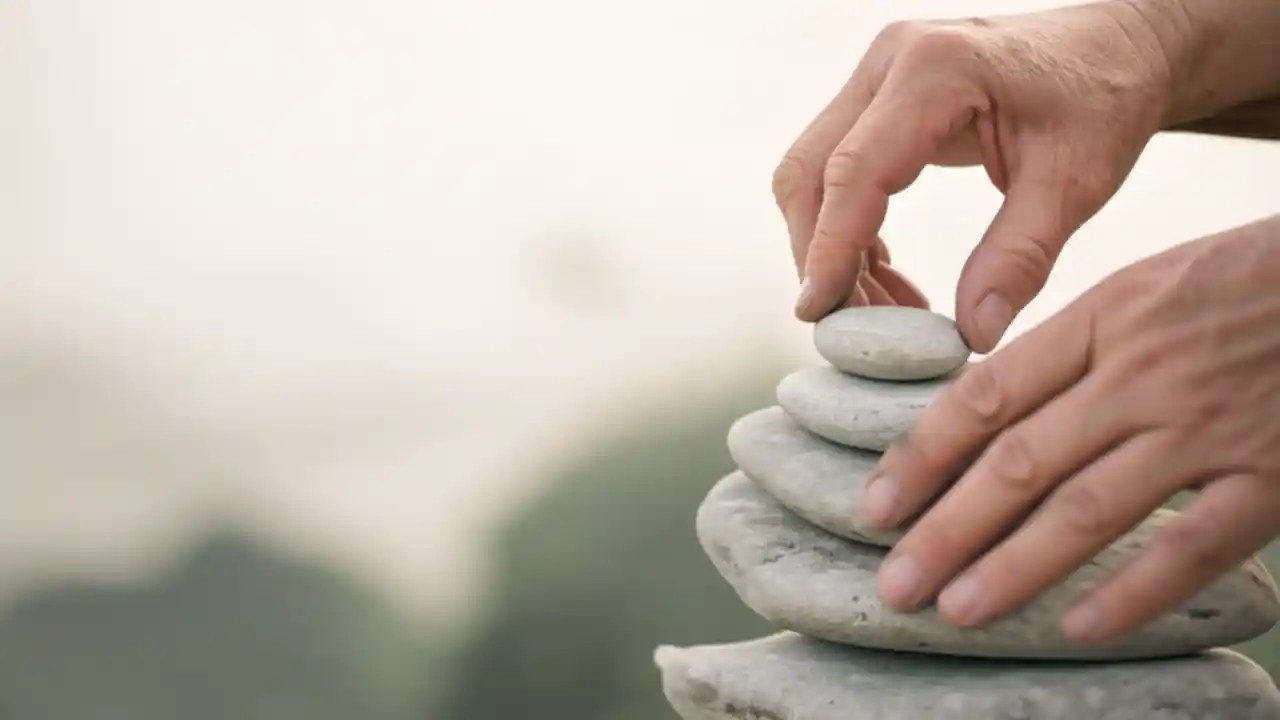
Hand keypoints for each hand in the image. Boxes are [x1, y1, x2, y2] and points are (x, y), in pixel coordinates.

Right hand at [774, 3, 1174, 349]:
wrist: (1118, 45)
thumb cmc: (1104, 99)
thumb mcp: (1075, 183)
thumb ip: (1021, 258)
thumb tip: (974, 335)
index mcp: (936, 71)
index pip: (854, 170)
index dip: (829, 248)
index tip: (818, 314)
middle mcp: (890, 62)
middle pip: (809, 171)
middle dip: (819, 256)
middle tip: (854, 325)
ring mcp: (877, 76)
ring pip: (813, 174)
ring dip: (831, 249)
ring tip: (885, 310)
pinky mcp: (878, 98)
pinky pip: (837, 171)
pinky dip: (850, 231)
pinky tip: (886, 274)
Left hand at [862, 215, 1279, 643]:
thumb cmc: (1247, 279)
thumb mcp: (1147, 286)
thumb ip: (1074, 346)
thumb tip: (987, 404)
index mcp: (1102, 318)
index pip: (987, 395)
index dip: (922, 456)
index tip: (873, 506)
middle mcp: (1141, 373)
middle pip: (1021, 460)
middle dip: (947, 528)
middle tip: (894, 583)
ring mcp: (1209, 425)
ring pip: (1090, 507)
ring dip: (1015, 566)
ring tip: (956, 610)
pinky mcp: (1276, 472)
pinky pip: (1195, 545)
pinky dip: (1136, 591)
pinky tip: (1079, 627)